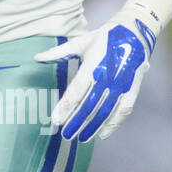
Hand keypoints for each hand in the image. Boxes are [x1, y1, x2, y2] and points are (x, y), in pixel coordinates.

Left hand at [35, 21, 152, 141]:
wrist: (135, 33)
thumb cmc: (104, 38)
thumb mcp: (81, 42)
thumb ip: (58, 53)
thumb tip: (36, 58)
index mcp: (93, 64)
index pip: (77, 90)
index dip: (66, 107)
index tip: (56, 120)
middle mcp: (108, 76)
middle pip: (90, 105)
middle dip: (77, 122)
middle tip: (66, 135)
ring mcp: (121, 84)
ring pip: (106, 111)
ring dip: (93, 126)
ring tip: (82, 138)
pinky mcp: (132, 89)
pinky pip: (123, 111)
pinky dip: (113, 124)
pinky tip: (103, 134)